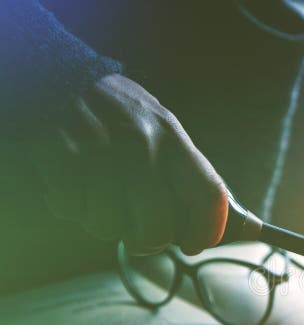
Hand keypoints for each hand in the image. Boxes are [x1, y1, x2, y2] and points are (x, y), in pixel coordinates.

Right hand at [34, 74, 227, 254]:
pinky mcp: (63, 159)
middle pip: (158, 226)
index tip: (195, 243)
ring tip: (99, 199)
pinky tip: (74, 186)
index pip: (208, 195)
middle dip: (149, 241)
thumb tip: (218, 219)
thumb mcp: (158, 126)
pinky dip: (71, 207)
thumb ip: (182, 169)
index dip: (207, 230)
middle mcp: (142, 145)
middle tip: (141, 236)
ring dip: (103, 223)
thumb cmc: (114, 111)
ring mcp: (101, 152)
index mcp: (172, 137)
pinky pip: (73, 210)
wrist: (56, 72)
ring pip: (110, 226)